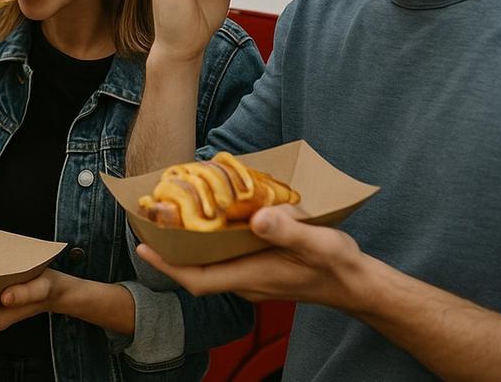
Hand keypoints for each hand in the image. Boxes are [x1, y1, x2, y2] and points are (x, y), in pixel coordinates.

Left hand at [136, 204, 367, 310]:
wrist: (358, 285)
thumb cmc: (338, 266)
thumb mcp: (317, 243)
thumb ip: (287, 231)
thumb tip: (256, 218)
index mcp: (252, 276)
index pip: (197, 278)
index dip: (167, 264)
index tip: (143, 246)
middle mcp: (246, 281)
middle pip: (196, 270)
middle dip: (171, 250)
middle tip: (150, 220)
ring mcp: (252, 278)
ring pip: (210, 264)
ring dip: (190, 244)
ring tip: (172, 215)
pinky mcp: (260, 270)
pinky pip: (225, 258)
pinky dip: (212, 242)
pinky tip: (213, 219)